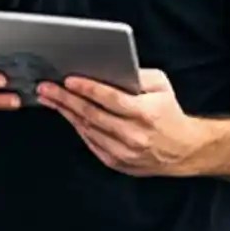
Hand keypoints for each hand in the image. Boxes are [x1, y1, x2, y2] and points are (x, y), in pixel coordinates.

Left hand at [37, 69, 205, 176]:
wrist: (183, 150)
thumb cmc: (169, 113)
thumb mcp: (162, 86)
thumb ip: (138, 75)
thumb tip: (111, 68)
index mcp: (145, 113)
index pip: (110, 99)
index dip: (88, 89)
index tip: (69, 80)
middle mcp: (134, 135)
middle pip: (92, 114)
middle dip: (66, 99)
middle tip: (47, 88)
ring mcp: (124, 152)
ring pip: (87, 129)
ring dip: (66, 113)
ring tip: (50, 99)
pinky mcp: (116, 162)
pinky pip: (90, 142)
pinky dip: (77, 127)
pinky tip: (67, 114)